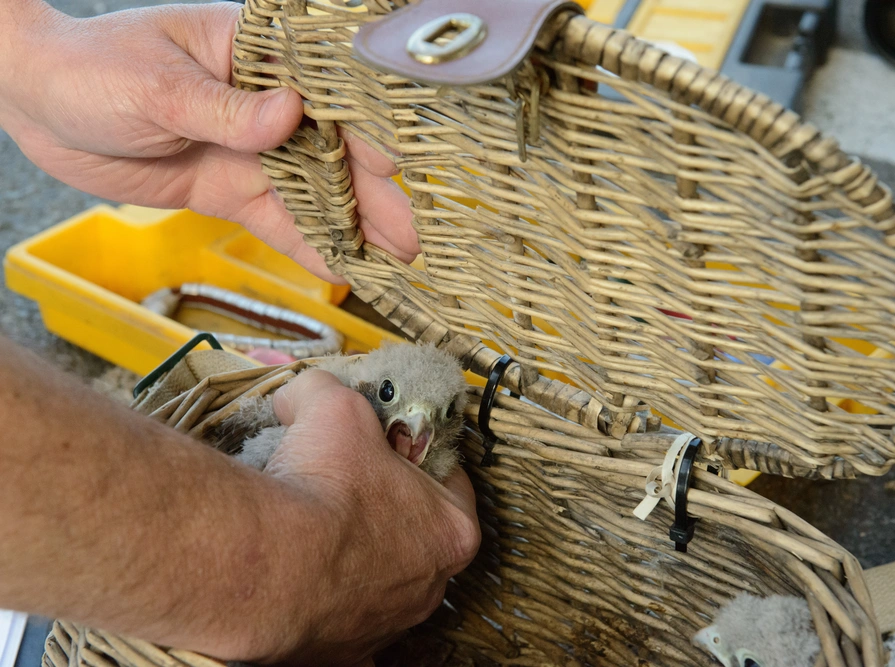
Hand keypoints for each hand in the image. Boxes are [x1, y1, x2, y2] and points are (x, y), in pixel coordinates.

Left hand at [0, 2, 418, 280]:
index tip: (397, 168)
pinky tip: (344, 268)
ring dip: (353, 228)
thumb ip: (226, 108)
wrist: (35, 104)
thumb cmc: (91, 68)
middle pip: (332, 151)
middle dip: (373, 195)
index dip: (366, 131)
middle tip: (411, 238)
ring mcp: (250, 148)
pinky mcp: (230, 187)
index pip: (327, 93)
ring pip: (313, 193)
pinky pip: (278, 221)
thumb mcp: (157, 86)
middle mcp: (264, 102)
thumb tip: (290, 116)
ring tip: (395, 261)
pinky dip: (310, 245)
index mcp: (256, 55)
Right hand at [253, 369, 479, 664]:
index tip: (392, 445)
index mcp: (451, 528)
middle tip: (345, 486)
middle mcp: (429, 586)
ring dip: (355, 558)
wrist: (264, 565)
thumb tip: (303, 391)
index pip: (451, 481)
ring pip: (380, 583)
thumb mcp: (332, 406)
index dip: (419, 455)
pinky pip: (342, 630)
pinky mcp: (341, 654)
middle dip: (385, 508)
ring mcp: (387, 625)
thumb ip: (327, 390)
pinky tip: (304, 591)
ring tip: (311, 531)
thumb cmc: (319, 489)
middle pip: (415, 534)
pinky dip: (327, 613)